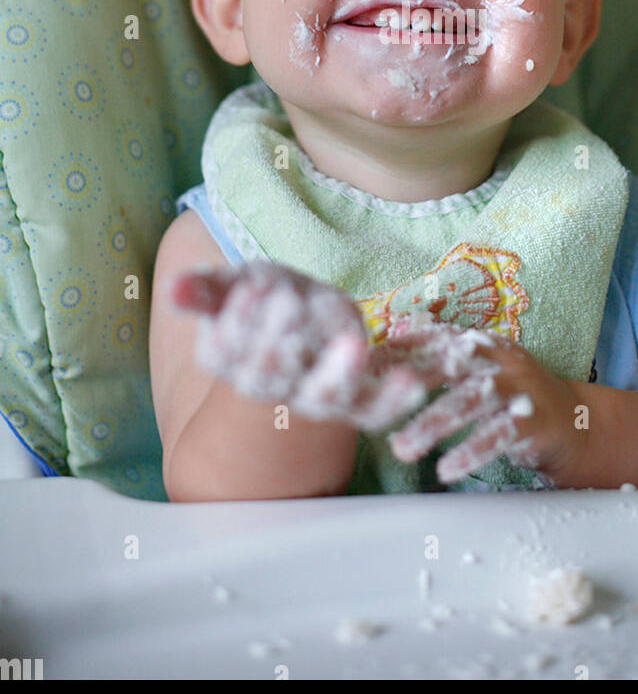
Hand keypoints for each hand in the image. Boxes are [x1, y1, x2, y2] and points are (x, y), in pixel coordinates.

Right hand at [169, 262, 426, 429]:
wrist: (305, 312)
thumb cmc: (265, 294)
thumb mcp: (235, 282)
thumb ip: (207, 289)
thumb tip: (172, 290)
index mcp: (231, 359)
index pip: (225, 351)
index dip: (237, 322)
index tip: (251, 286)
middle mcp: (270, 387)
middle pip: (269, 375)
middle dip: (279, 340)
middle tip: (290, 301)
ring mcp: (313, 396)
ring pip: (322, 399)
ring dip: (336, 374)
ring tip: (352, 343)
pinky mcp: (355, 401)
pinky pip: (372, 411)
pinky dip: (391, 401)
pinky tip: (410, 383)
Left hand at [377, 321, 576, 484]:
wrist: (575, 425)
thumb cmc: (512, 398)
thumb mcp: (477, 372)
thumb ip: (438, 359)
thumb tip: (387, 344)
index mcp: (481, 343)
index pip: (434, 340)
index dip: (398, 351)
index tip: (363, 367)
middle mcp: (500, 358)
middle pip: (450, 364)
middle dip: (410, 385)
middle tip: (374, 409)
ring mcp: (520, 387)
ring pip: (471, 399)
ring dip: (433, 423)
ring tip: (403, 448)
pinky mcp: (534, 420)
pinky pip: (498, 435)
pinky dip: (471, 451)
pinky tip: (446, 470)